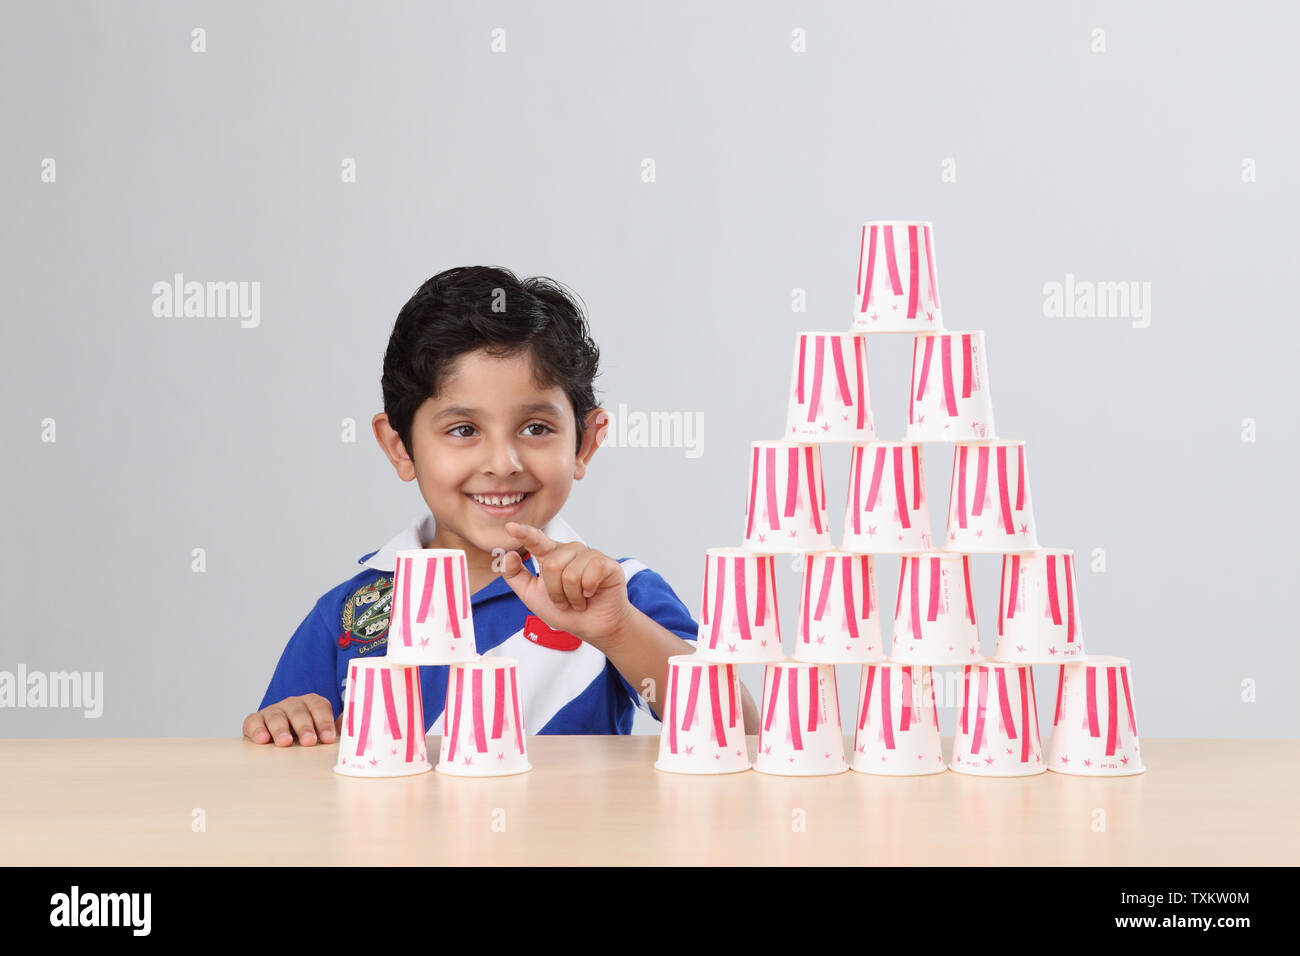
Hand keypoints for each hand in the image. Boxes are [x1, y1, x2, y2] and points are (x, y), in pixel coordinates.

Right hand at [243, 693, 340, 745]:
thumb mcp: (324, 731)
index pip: (320, 708)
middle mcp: (293, 704)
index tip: (329, 739)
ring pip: (277, 716)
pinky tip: (262, 739)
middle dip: (305, 727)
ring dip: (281, 729)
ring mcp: (274, 710)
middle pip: (299, 712)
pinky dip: (257, 729)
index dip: (325, 722)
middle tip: (309, 741)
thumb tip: (360, 728)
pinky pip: (254, 722)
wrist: (280, 737)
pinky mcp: (256, 720)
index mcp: (313, 703)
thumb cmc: (308, 735)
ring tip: (285, 742)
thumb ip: (339, 729)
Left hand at [501, 521, 631, 647]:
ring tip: (579, 600)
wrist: (591, 627)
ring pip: (570, 573)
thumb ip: (516, 576)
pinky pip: (591, 574)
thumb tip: (509, 555)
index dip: (524, 533)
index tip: (511, 527)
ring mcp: (589, 555)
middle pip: (552, 565)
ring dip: (572, 596)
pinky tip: (592, 593)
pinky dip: (588, 591)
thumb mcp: (531, 596)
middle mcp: (570, 551)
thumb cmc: (565, 610)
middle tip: (565, 601)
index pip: (536, 540)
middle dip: (555, 592)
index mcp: (551, 555)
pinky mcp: (606, 563)